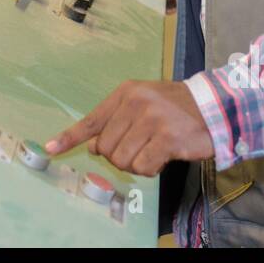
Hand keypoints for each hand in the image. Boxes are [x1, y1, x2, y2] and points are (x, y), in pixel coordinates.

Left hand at [45, 80, 214, 175]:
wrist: (213, 106)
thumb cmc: (174, 107)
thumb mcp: (142, 104)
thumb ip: (116, 121)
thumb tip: (93, 146)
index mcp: (125, 93)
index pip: (91, 120)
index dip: (70, 137)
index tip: (50, 149)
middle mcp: (135, 103)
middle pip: (106, 148)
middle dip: (118, 156)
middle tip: (139, 149)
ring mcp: (152, 120)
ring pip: (122, 159)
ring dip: (136, 164)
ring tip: (152, 152)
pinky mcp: (167, 138)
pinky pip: (143, 167)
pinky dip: (150, 169)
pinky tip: (162, 158)